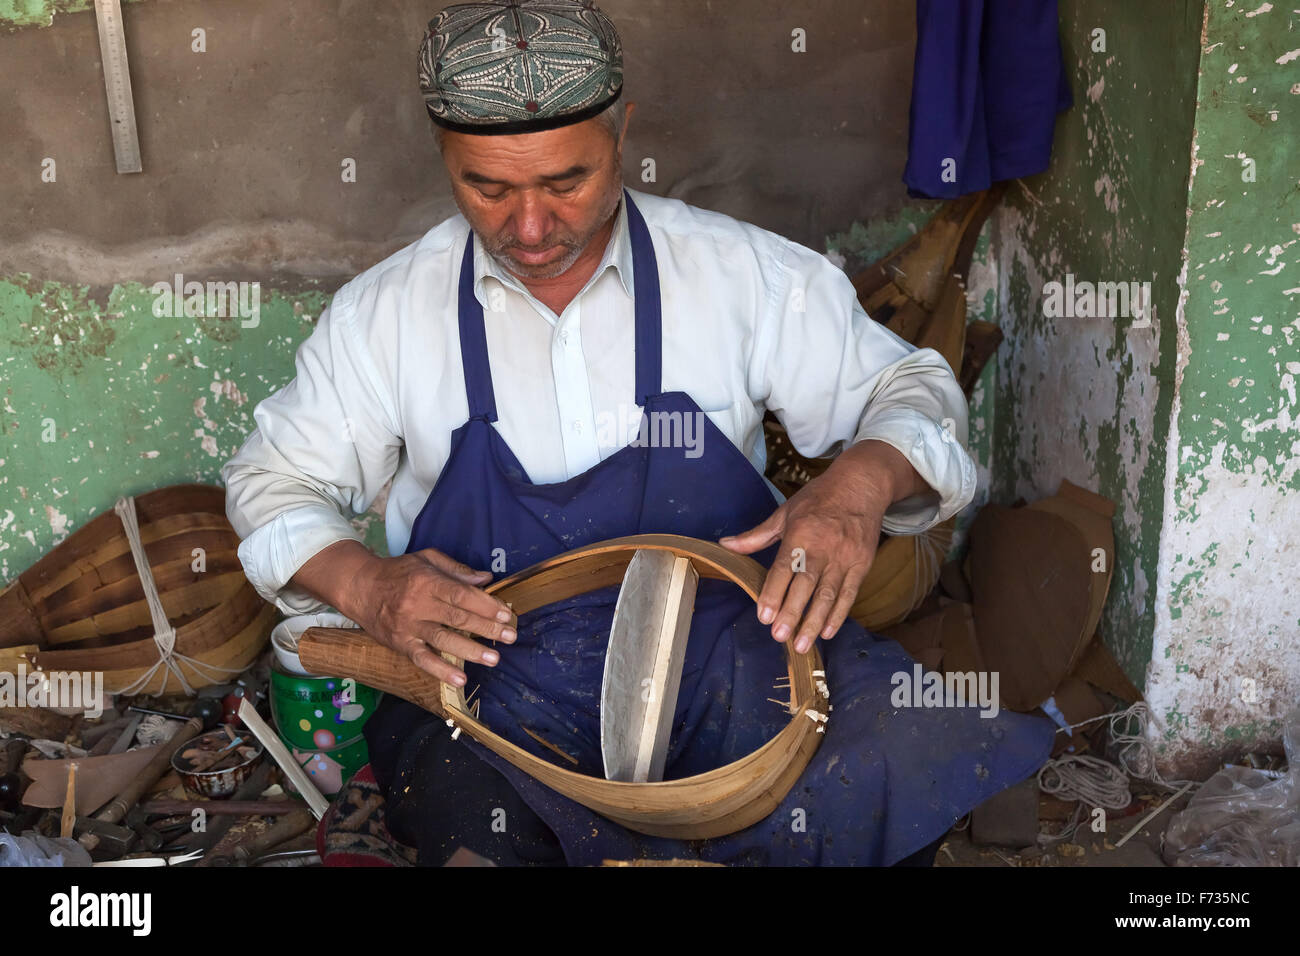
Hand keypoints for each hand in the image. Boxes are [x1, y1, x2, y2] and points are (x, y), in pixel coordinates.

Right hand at [349, 548, 515, 686]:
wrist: (359, 587)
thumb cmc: (398, 571)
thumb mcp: (426, 559)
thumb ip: (457, 569)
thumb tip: (486, 578)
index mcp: (427, 582)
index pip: (462, 595)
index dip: (485, 605)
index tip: (506, 614)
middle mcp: (418, 605)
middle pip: (457, 618)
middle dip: (486, 628)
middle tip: (510, 636)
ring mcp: (409, 627)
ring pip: (443, 641)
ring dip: (470, 651)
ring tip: (493, 659)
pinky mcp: (401, 644)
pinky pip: (422, 660)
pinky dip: (441, 670)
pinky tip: (460, 679)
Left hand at [719, 440, 925, 653]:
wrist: (861, 486)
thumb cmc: (819, 499)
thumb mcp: (785, 513)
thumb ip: (756, 536)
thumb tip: (726, 545)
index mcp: (800, 534)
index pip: (784, 568)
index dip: (774, 593)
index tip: (764, 616)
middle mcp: (823, 548)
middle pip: (806, 585)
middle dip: (792, 613)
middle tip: (779, 637)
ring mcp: (844, 558)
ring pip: (828, 595)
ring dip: (815, 622)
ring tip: (802, 645)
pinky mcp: (861, 565)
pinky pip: (849, 594)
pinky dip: (839, 614)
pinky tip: (827, 632)